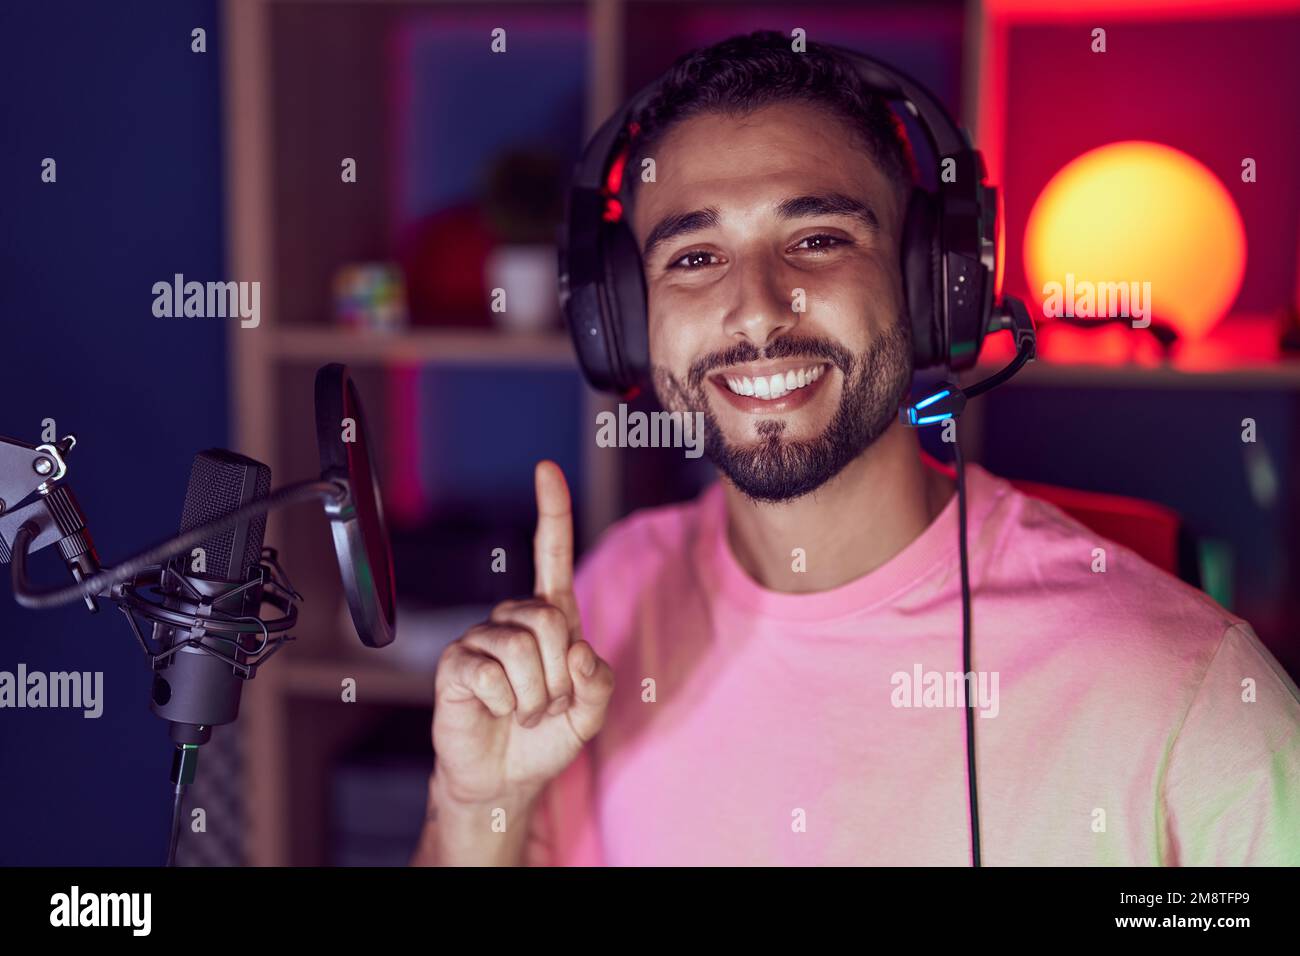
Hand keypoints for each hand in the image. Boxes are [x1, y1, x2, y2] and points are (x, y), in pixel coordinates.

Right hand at [430, 460, 614, 808]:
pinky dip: (506, 703)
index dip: (552, 512)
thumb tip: (579, 649)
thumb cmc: (545, 736)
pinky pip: (491, 672)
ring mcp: (481, 638)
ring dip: (535, 695)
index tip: (546, 469)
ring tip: (523, 711)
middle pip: (550, 618)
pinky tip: (497, 711)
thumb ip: (600, 682)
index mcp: (551, 618)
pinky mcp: (456, 663)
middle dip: (561, 675)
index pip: (552, 554)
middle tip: (549, 703)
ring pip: (522, 649)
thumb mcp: (590, 714)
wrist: (505, 780)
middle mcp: (514, 619)